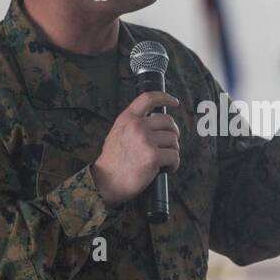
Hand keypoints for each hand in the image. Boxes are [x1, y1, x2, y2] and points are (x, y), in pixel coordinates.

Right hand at [91, 91, 180, 207]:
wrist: (106, 181)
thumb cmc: (112, 161)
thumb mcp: (117, 133)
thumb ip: (133, 124)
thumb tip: (154, 122)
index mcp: (127, 118)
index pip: (148, 98)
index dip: (164, 98)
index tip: (174, 102)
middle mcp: (137, 126)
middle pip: (168, 122)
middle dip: (173, 134)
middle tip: (168, 145)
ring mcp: (146, 141)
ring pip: (173, 140)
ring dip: (172, 151)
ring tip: (164, 160)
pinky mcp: (153, 156)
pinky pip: (174, 156)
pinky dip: (174, 164)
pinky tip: (167, 168)